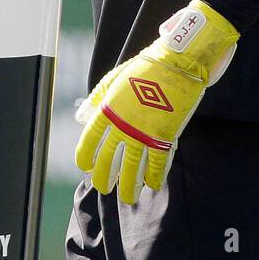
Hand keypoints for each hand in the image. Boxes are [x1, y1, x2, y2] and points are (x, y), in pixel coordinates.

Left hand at [74, 0, 238, 203]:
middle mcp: (123, 125)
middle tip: (104, 187)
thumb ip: (97, 100)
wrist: (178, 63)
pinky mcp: (165, 136)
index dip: (86, 156)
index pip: (90, 140)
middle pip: (109, 158)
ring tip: (126, 196)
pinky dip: (155, 176)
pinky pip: (158, 162)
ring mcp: (144, 133)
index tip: (85, 167)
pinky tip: (152, 186)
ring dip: (129, 184)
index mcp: (108, 109)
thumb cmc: (146, 68)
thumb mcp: (114, 79)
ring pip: (132, 166)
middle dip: (105, 176)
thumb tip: (80, 117)